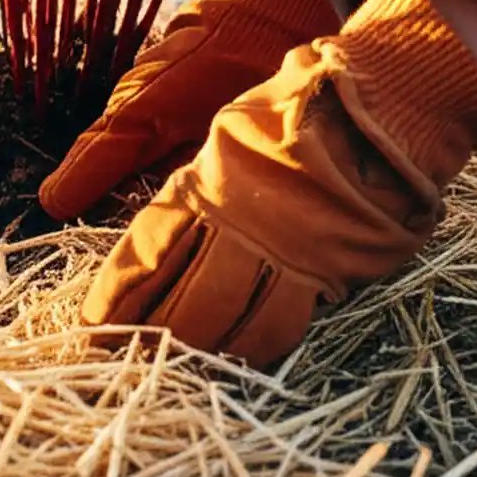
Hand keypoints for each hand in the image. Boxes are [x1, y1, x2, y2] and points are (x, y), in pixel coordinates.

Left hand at [78, 0, 476, 366]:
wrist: (383, 103)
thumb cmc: (299, 106)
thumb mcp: (227, 129)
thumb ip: (193, 183)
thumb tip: (154, 220)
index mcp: (202, 184)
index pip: (146, 254)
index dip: (117, 297)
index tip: (93, 326)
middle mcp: (236, 224)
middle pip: (179, 298)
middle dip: (149, 337)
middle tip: (127, 362)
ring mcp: (282, 250)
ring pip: (225, 319)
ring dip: (195, 350)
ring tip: (170, 373)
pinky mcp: (326, 269)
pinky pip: (281, 321)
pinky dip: (255, 346)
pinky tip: (234, 361)